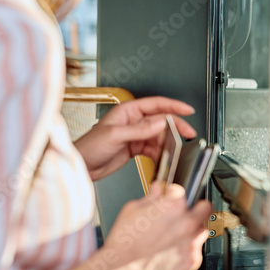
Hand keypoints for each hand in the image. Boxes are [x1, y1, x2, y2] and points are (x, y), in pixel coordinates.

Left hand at [74, 96, 197, 180]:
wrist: (81, 165)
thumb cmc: (89, 147)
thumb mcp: (115, 135)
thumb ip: (140, 129)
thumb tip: (160, 122)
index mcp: (128, 111)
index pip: (156, 104)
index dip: (174, 106)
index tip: (188, 110)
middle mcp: (133, 121)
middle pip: (161, 121)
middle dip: (176, 127)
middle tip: (188, 134)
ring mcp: (135, 135)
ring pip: (159, 136)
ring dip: (168, 143)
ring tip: (176, 149)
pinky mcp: (134, 148)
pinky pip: (153, 148)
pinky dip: (160, 153)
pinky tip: (164, 157)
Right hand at [103, 183, 212, 269]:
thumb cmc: (124, 244)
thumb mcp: (131, 211)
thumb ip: (149, 198)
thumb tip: (157, 190)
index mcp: (173, 207)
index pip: (181, 191)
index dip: (172, 194)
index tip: (169, 198)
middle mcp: (187, 223)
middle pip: (204, 207)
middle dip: (195, 208)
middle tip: (186, 214)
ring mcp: (192, 243)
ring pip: (201, 230)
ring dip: (192, 231)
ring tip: (175, 237)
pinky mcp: (193, 261)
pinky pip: (197, 250)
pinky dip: (187, 250)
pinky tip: (172, 252)